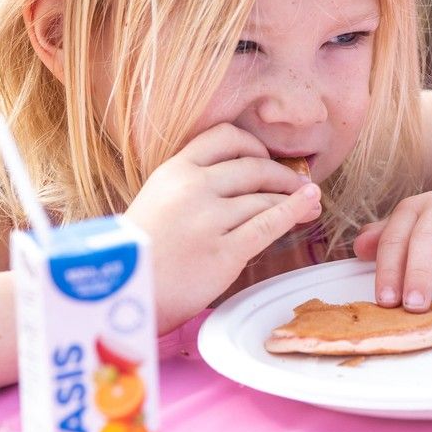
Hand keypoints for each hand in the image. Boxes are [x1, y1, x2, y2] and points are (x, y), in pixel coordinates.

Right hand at [125, 123, 320, 333]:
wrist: (121, 295)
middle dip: (283, 174)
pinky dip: (293, 212)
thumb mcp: (157, 200)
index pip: (225, 137)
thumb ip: (192, 184)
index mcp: (174, 170)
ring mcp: (209, 219)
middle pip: (253, 166)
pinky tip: (307, 207)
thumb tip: (245, 178)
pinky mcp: (224, 252)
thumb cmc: (139, 253)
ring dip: (294, 197)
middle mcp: (192, 188)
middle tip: (300, 184)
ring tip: (310, 204)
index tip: (266, 158)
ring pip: (264, 197)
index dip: (253, 145)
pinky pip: (268, 224)